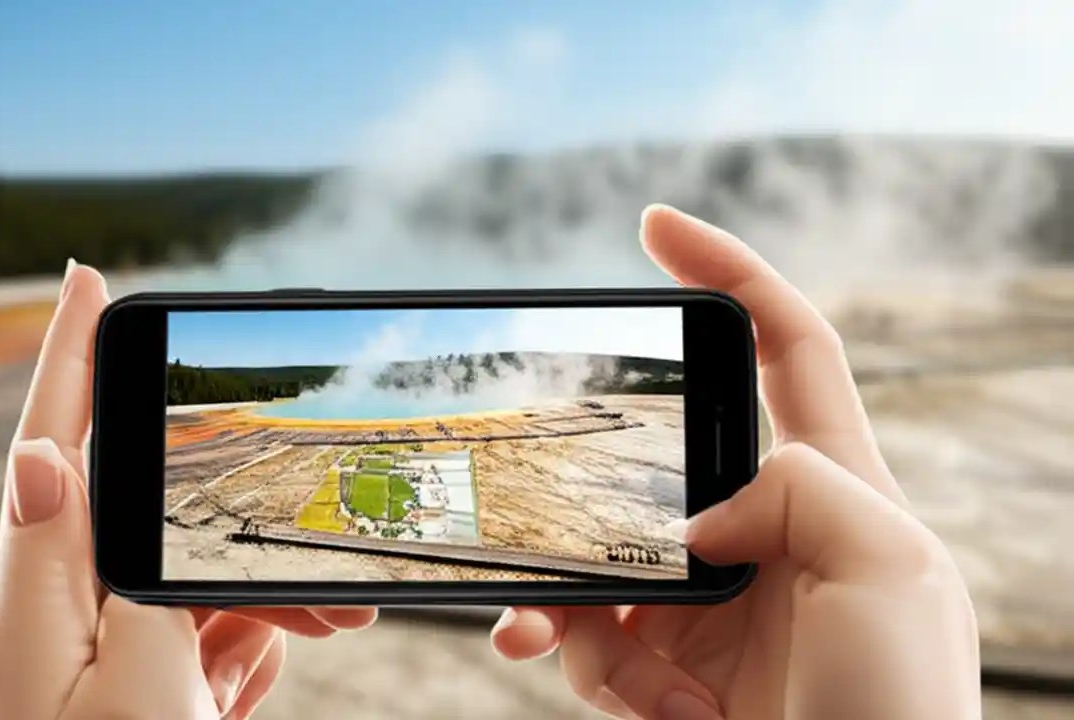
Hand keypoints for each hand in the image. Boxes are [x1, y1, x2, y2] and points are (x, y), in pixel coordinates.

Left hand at [0, 261, 376, 718]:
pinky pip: (210, 621)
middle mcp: (69, 615)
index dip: (66, 357)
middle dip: (244, 507)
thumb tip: (39, 457)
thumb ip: (100, 571)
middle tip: (315, 514)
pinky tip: (266, 662)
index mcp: (40, 609)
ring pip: (199, 566)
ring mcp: (113, 645)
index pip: (49, 450)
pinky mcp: (152, 673)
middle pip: (154, 505)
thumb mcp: (128, 692)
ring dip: (272, 589)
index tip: (85, 278)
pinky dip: (253, 635)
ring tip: (333, 615)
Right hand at [490, 206, 979, 719]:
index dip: (730, 275)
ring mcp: (711, 603)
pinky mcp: (667, 669)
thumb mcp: (893, 575)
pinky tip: (569, 665)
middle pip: (660, 456)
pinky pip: (588, 631)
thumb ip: (803, 492)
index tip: (656, 226)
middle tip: (533, 482)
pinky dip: (566, 646)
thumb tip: (696, 516)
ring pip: (605, 549)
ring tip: (576, 637)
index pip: (789, 350)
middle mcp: (767, 538)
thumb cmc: (904, 718)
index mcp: (838, 492)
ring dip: (570, 585)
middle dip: (591, 471)